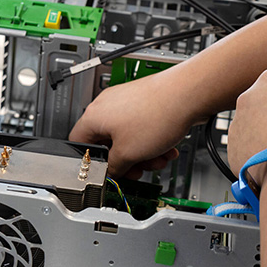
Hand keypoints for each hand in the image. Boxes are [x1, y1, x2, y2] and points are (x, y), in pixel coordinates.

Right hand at [69, 72, 193, 178]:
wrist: (188, 94)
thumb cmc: (157, 114)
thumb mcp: (129, 154)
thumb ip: (114, 167)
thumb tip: (111, 172)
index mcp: (93, 116)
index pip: (79, 144)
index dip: (90, 162)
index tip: (105, 172)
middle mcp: (106, 106)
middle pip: (107, 143)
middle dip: (124, 160)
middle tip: (135, 170)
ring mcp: (124, 102)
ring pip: (126, 137)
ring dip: (141, 154)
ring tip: (157, 159)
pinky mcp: (141, 102)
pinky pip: (140, 128)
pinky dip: (150, 141)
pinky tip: (165, 149)